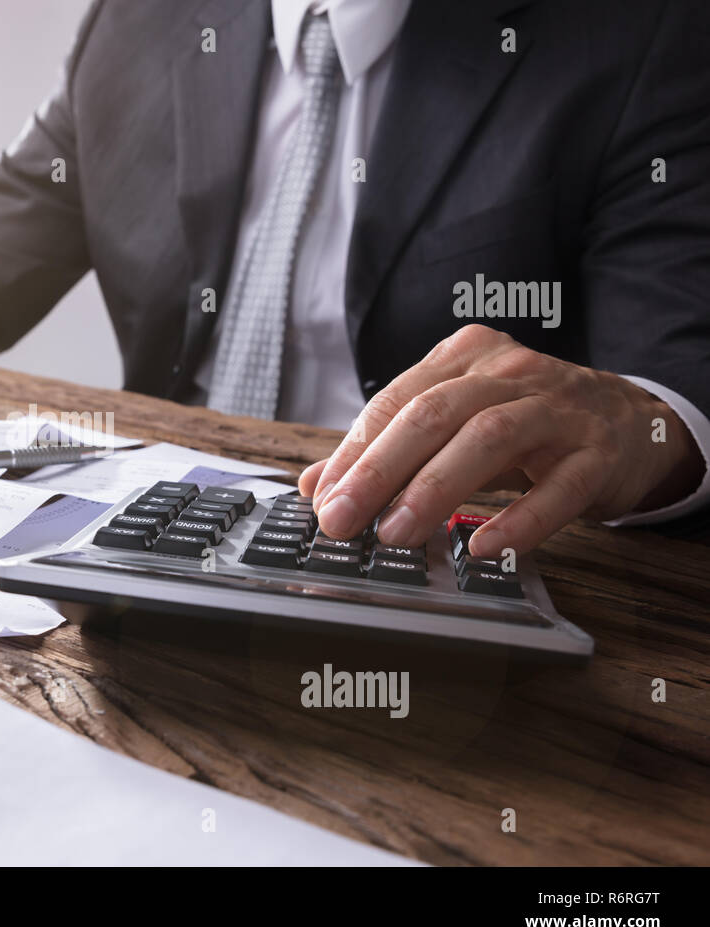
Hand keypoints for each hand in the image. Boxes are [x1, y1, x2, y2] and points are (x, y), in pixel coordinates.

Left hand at [297, 324, 703, 558]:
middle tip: (341, 520)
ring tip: (395, 535)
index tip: (323, 500)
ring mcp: (559, 408)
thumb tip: (316, 486)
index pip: (395, 402)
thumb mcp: (455, 426)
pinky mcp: (599, 452)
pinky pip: (558, 487)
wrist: (630, 423)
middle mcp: (510, 372)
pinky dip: (520, 519)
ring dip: (435, 490)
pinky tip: (483, 548)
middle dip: (378, 470)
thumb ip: (387, 451)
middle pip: (433, 414)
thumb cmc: (526, 424)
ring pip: (489, 439)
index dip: (353, 453)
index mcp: (464, 357)